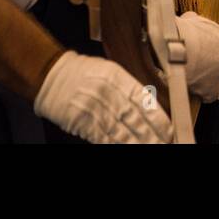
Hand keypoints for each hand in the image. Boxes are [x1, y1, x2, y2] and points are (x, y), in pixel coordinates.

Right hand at [34, 51, 172, 142]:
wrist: (51, 76)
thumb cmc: (81, 72)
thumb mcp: (109, 71)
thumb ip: (127, 87)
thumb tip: (148, 107)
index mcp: (117, 78)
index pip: (143, 100)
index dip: (158, 118)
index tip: (167, 130)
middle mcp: (107, 94)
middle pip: (134, 119)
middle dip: (151, 135)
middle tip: (162, 144)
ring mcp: (95, 110)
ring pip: (121, 131)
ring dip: (136, 143)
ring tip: (149, 148)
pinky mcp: (83, 123)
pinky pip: (103, 138)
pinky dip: (116, 145)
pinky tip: (126, 147)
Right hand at [174, 12, 218, 101]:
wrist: (177, 49)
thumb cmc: (184, 32)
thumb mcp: (192, 19)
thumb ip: (196, 22)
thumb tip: (191, 19)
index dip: (209, 50)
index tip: (199, 52)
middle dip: (207, 65)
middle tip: (192, 64)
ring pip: (214, 80)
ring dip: (203, 79)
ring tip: (187, 76)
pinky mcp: (213, 91)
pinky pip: (207, 95)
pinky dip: (199, 93)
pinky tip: (189, 88)